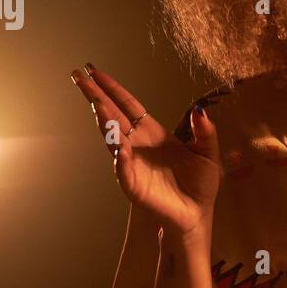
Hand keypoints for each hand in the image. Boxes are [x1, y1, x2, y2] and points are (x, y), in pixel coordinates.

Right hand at [71, 64, 220, 237]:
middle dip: (95, 97)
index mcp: (152, 133)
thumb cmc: (200, 185)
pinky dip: (120, 158)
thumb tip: (200, 110)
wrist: (197, 214)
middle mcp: (137, 145)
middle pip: (113, 116)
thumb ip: (205, 131)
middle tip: (78, 77)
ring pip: (114, 139)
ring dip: (106, 122)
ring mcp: (132, 164)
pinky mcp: (134, 185)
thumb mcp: (208, 153)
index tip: (95, 72)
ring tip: (98, 104)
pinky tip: (118, 146)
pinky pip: (123, 169)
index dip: (112, 89)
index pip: (128, 106)